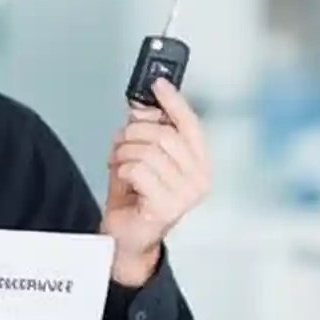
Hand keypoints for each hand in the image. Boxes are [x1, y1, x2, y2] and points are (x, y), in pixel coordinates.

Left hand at [103, 78, 211, 286]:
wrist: (125, 237)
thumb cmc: (136, 198)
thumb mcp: (140, 157)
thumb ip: (145, 132)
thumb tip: (142, 105)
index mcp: (199, 163)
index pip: (190, 124)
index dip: (173, 101)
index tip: (157, 83)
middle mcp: (200, 178)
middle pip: (162, 134)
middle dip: (132, 134)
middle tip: (120, 145)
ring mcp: (187, 194)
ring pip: (146, 150)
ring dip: (122, 154)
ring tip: (119, 166)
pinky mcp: (168, 206)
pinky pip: (136, 170)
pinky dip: (121, 171)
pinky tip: (124, 183)